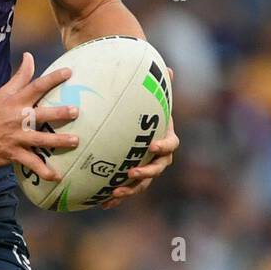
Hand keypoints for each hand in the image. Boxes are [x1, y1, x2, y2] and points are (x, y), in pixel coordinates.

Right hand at [0, 51, 79, 179]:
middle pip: (42, 114)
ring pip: (41, 139)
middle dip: (60, 113)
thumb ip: (19, 76)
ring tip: (75, 142)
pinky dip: (44, 171)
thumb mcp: (2, 92)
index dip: (53, 78)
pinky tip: (57, 176)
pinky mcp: (13, 154)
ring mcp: (16, 137)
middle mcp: (18, 118)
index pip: (36, 86)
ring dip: (59, 141)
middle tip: (76, 112)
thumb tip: (29, 56)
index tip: (69, 73)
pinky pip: (31, 163)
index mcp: (16, 101)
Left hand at [101, 68, 178, 208]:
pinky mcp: (126, 171)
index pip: (170, 144)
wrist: (125, 105)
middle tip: (131, 173)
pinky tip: (100, 201)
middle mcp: (155, 152)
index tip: (151, 146)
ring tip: (113, 193)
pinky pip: (122, 186)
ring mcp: (142, 163)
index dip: (163, 147)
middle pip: (157, 168)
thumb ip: (154, 80)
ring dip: (129, 190)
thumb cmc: (136, 93)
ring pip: (140, 182)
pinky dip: (113, 195)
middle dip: (145, 175)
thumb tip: (168, 68)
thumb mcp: (145, 86)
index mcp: (164, 133)